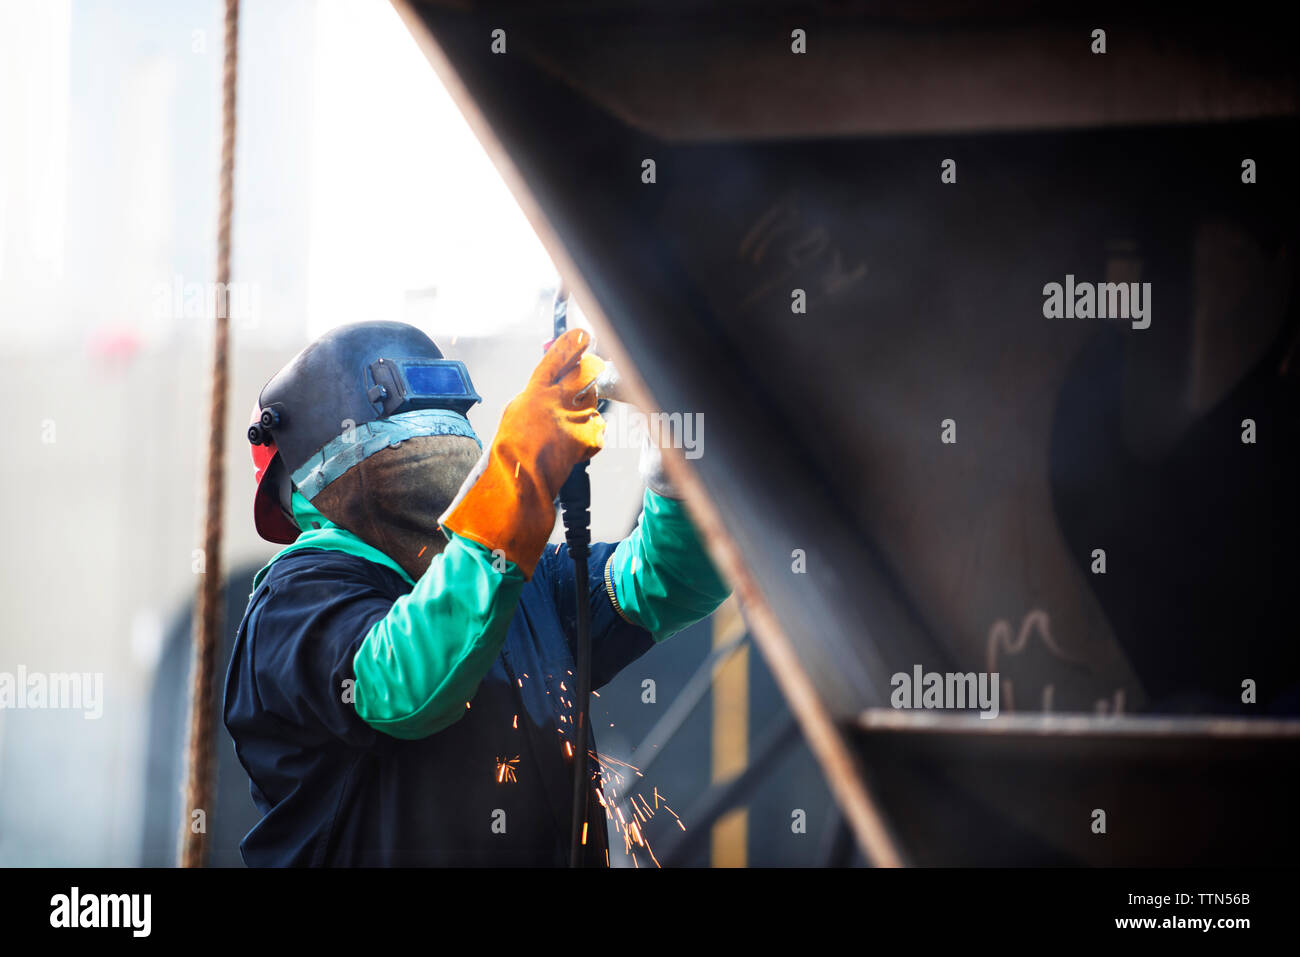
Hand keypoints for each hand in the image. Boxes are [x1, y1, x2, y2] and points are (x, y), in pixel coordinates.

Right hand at [440, 328, 604, 576]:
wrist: (519, 482)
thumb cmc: (511, 453)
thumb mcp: (516, 416)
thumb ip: (535, 399)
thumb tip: (549, 390)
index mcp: (534, 391)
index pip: (555, 360)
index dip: (570, 346)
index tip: (583, 334)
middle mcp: (555, 399)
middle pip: (585, 375)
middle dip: (591, 375)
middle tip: (593, 375)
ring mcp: (573, 417)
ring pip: (593, 404)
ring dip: (588, 412)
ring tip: (571, 428)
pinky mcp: (586, 436)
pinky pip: (597, 431)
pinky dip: (591, 438)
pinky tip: (577, 448)